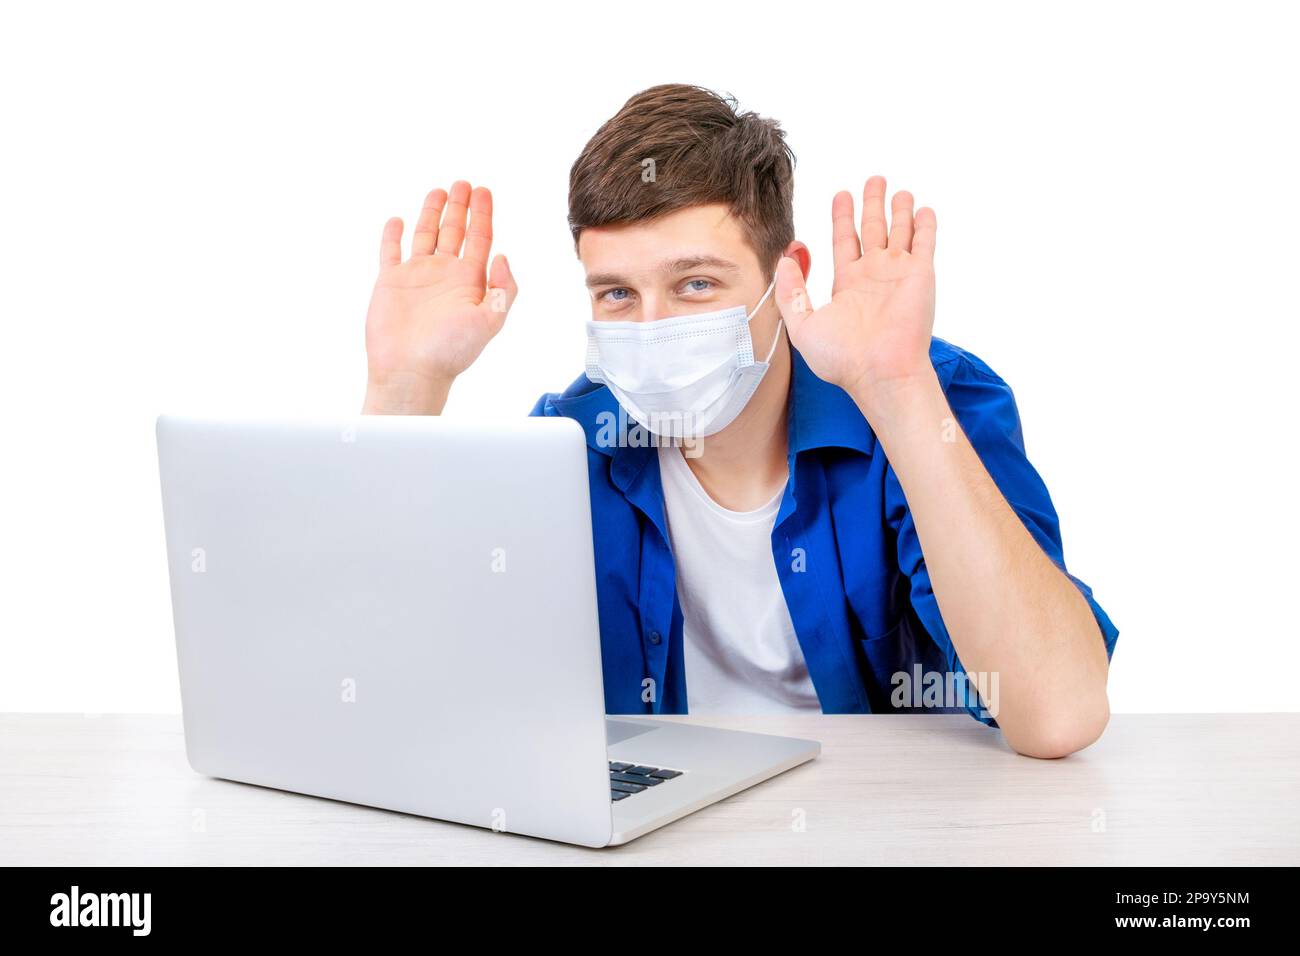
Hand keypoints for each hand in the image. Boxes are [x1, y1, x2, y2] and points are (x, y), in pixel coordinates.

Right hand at [363, 181, 517, 413]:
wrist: (412, 371)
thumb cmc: (451, 352)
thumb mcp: (489, 321)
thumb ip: (502, 289)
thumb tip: (503, 257)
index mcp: (470, 282)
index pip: (480, 239)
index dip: (483, 214)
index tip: (484, 190)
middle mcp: (445, 275)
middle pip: (455, 232)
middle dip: (460, 207)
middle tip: (464, 183)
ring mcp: (417, 277)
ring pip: (426, 236)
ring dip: (431, 213)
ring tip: (438, 190)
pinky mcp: (391, 282)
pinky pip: (391, 252)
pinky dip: (394, 235)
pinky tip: (398, 220)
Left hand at [776, 176, 936, 409]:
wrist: (880, 373)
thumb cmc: (842, 358)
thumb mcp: (802, 325)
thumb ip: (792, 292)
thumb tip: (784, 259)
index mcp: (848, 284)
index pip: (845, 241)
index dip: (842, 217)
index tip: (842, 195)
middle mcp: (874, 276)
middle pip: (873, 229)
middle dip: (872, 204)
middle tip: (874, 180)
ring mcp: (899, 274)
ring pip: (900, 231)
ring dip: (899, 210)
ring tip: (898, 190)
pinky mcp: (921, 275)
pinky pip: (925, 243)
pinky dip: (924, 225)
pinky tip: (923, 209)